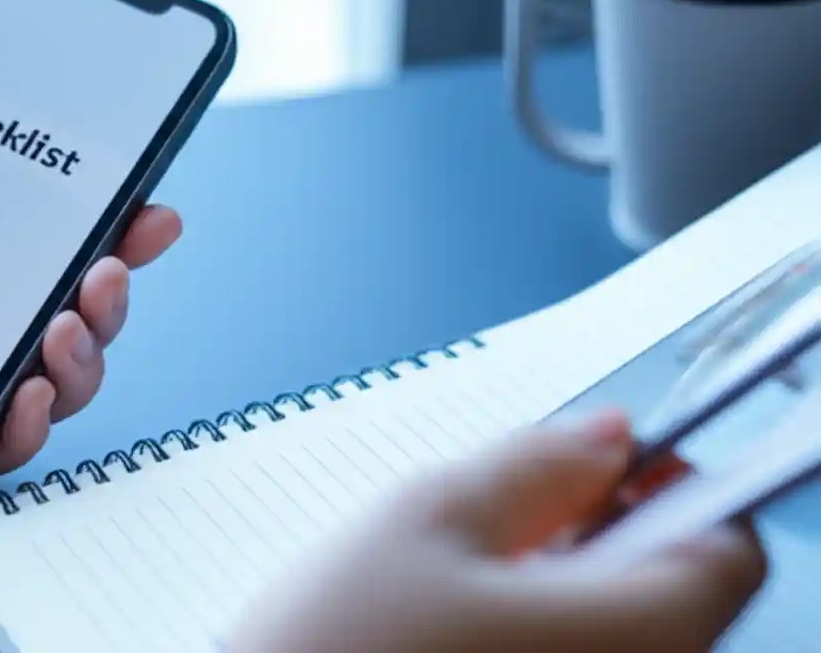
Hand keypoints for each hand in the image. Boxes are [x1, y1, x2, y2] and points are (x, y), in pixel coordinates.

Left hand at [0, 0, 181, 493]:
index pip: (49, 235)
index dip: (114, 223)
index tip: (146, 206)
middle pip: (74, 308)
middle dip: (115, 291)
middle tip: (107, 268)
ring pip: (56, 378)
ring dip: (86, 358)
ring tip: (61, 330)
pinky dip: (29, 426)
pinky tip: (23, 398)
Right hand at [230, 411, 766, 652]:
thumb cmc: (337, 645)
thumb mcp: (430, 517)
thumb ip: (536, 463)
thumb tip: (604, 433)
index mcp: (631, 635)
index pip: (728, 546)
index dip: (677, 486)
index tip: (614, 461)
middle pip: (674, 586)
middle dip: (610, 525)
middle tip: (519, 503)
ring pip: (620, 622)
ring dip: (571, 572)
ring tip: (473, 559)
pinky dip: (544, 618)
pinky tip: (464, 608)